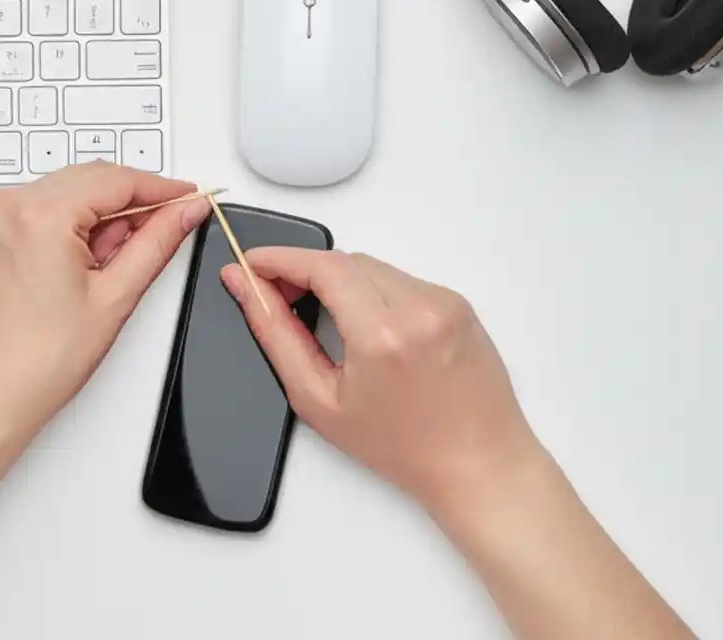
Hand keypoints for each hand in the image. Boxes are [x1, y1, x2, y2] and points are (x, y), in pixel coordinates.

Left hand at [0, 163, 211, 439]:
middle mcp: (7, 205)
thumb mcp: (114, 297)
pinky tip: (87, 259)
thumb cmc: (38, 362)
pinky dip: (71, 222)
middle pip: (90, 178)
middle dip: (132, 201)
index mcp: (38, 216)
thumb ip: (157, 243)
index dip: (161, 188)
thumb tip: (185, 211)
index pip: (116, 180)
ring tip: (114, 262)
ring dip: (101, 213)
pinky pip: (41, 206)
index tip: (188, 197)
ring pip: (67, 190)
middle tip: (167, 228)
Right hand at [220, 249, 540, 512]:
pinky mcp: (458, 304)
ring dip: (340, 282)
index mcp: (383, 334)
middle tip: (277, 297)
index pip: (322, 266)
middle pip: (346, 260)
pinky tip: (367, 330)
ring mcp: (445, 301)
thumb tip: (246, 287)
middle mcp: (420, 307)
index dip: (279, 258)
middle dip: (305, 271)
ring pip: (373, 267)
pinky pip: (401, 280)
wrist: (477, 465)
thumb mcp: (319, 399)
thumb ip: (276, 335)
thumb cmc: (402, 447)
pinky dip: (374, 294)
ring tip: (324, 320)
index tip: (250, 262)